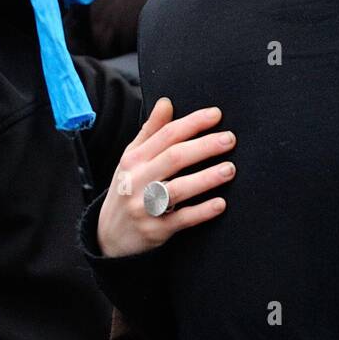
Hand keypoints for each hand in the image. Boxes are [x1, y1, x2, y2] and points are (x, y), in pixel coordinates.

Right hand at [97, 98, 235, 257]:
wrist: (108, 236)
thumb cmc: (128, 189)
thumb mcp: (132, 159)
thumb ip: (151, 131)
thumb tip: (166, 102)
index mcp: (134, 160)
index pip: (166, 135)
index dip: (192, 123)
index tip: (217, 115)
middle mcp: (137, 181)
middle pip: (174, 158)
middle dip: (204, 147)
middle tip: (229, 140)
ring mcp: (145, 207)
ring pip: (178, 189)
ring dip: (207, 178)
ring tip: (230, 169)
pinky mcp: (156, 231)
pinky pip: (181, 219)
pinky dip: (201, 211)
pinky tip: (220, 203)